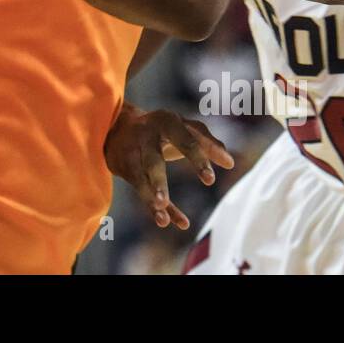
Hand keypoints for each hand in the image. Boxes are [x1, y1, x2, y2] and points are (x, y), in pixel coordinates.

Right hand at [105, 103, 233, 229]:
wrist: (113, 128)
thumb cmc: (158, 131)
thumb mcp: (180, 128)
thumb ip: (205, 141)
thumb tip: (230, 162)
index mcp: (168, 121)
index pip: (191, 135)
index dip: (207, 151)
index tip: (226, 168)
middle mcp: (150, 134)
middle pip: (167, 149)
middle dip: (186, 162)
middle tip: (209, 179)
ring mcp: (135, 150)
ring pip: (146, 170)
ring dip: (155, 186)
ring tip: (162, 204)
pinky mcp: (125, 167)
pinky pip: (141, 189)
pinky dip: (152, 207)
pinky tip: (166, 222)